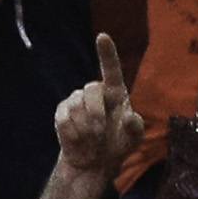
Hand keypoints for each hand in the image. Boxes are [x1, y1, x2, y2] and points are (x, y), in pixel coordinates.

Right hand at [51, 33, 145, 179]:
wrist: (94, 162)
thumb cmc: (117, 146)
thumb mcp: (133, 140)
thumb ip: (135, 128)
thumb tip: (130, 116)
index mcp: (116, 93)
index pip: (112, 69)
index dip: (107, 53)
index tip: (102, 36)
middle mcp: (95, 92)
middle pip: (91, 90)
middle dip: (95, 113)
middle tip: (99, 134)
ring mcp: (76, 100)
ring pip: (76, 107)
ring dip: (85, 128)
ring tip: (93, 141)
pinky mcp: (62, 112)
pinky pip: (64, 120)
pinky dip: (73, 135)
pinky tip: (80, 142)